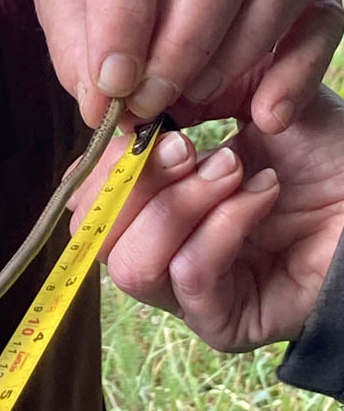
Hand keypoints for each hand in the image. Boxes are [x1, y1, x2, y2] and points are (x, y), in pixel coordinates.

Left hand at [30, 0, 341, 132]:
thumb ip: (76, 37)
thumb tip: (105, 106)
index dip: (125, 10)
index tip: (113, 82)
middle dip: (189, 38)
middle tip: (153, 98)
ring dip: (244, 45)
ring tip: (193, 95)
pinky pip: (327, 1)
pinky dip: (300, 65)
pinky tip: (266, 112)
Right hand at [66, 85, 343, 349]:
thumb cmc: (322, 148)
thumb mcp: (242, 92)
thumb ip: (183, 88)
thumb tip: (126, 98)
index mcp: (152, 200)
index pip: (89, 194)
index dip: (107, 157)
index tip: (148, 115)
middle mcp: (160, 248)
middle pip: (94, 232)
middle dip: (136, 181)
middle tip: (190, 145)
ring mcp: (188, 290)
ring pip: (130, 265)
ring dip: (179, 206)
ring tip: (234, 170)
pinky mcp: (223, 322)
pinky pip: (190, 277)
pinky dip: (223, 226)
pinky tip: (261, 195)